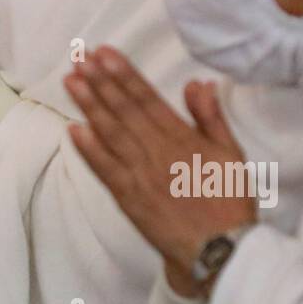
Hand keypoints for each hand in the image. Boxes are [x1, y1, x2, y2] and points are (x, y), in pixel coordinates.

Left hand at [66, 46, 255, 296]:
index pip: (148, 99)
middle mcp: (158, 152)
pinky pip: (106, 171)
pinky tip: (73, 129)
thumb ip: (211, 117)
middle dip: (101, 82)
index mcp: (183, 138)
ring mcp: (141, 175)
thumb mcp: (231, 153)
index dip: (125, 74)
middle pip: (125, 111)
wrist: (221, 250)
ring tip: (72, 81)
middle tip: (79, 58)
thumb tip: (198, 83)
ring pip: (111, 134)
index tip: (105, 53)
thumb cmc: (229, 201)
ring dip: (90, 106)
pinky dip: (89, 150)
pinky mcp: (129, 199)